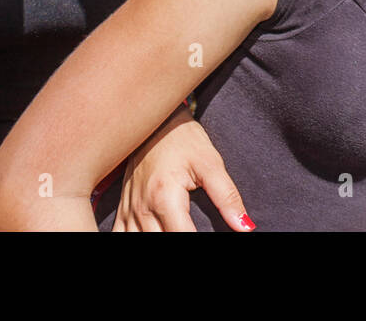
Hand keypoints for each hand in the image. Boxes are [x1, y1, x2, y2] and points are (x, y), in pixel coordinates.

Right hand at [114, 104, 253, 231]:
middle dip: (178, 242)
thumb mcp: (211, 164)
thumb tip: (245, 227)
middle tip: (196, 230)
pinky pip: (120, 234)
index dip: (198, 243)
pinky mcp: (123, 209)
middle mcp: (142, 208)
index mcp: (164, 197)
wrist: (157, 122)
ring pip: (136, 241)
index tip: (215, 238)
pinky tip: (152, 234)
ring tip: (176, 230)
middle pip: (159, 243)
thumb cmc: (184, 140)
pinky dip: (134, 239)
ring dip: (158, 241)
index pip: (182, 237)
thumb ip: (227, 197)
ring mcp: (129, 210)